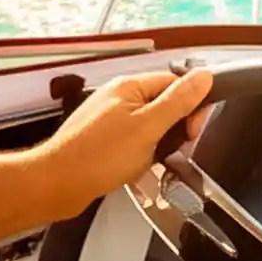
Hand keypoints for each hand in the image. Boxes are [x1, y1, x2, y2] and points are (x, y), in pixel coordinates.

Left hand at [30, 69, 212, 218]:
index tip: (191, 130)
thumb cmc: (98, 157)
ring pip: (148, 126)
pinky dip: (139, 154)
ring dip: (155, 144)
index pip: (175, 83)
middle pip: (162, 104)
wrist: (57, 184)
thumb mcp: (149, 127)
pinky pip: (132, 141)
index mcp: (129, 86)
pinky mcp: (101, 138)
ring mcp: (107, 118)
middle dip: (172, 128)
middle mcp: (117, 97)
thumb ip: (179, 101)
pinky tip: (132, 167)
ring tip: (146, 160)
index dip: (190, 106)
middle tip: (167, 148)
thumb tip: (204, 76)